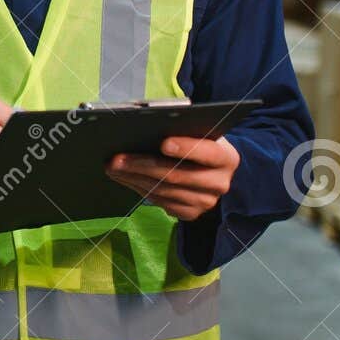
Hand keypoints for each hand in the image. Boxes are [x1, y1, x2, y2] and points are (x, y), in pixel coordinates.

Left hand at [106, 135, 239, 221]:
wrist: (211, 171)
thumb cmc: (199, 144)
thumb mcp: (199, 133)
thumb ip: (183, 130)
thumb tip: (146, 126)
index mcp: (227, 158)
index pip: (209, 153)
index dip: (187, 148)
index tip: (164, 143)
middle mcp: (219, 183)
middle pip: (177, 176)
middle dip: (142, 166)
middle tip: (116, 158)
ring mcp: (205, 202)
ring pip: (163, 191)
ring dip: (133, 178)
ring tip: (112, 167)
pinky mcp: (190, 214)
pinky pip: (160, 203)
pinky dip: (138, 189)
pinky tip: (124, 177)